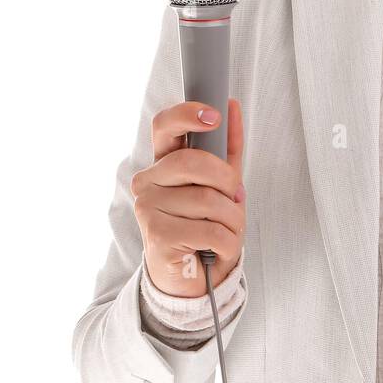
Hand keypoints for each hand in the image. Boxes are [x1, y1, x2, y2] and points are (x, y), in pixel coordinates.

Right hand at [132, 98, 245, 294]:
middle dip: (227, 180)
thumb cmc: (205, 224)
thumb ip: (226, 147)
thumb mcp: (221, 183)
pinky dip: (228, 243)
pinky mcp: (156, 236)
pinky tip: (219, 249)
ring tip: (226, 230)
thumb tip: (230, 106)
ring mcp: (148, 208)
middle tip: (235, 198)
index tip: (214, 115)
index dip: (187, 114)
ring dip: (232, 219)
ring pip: (209, 201)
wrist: (193, 277)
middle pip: (193, 161)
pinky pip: (211, 231)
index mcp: (163, 163)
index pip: (164, 125)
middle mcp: (147, 181)